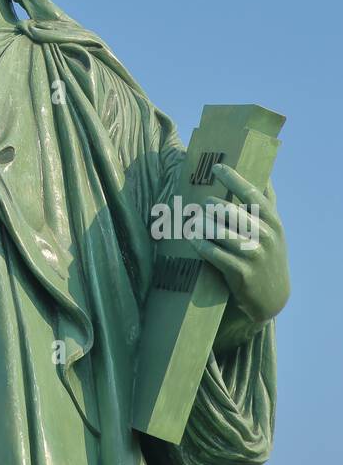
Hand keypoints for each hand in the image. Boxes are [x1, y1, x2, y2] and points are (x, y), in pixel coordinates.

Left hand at [187, 162, 290, 351]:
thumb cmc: (268, 254)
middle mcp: (265, 236)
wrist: (272, 297)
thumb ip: (267, 202)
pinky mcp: (241, 273)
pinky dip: (200, 245)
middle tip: (199, 203)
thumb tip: (264, 172)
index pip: (251, 193)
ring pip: (219, 232)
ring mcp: (253, 255)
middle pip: (230, 211)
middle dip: (210, 205)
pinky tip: (192, 239)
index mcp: (273, 221)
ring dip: (201, 224)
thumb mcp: (274, 229)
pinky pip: (214, 254)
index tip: (216, 167)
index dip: (232, 178)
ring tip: (192, 220)